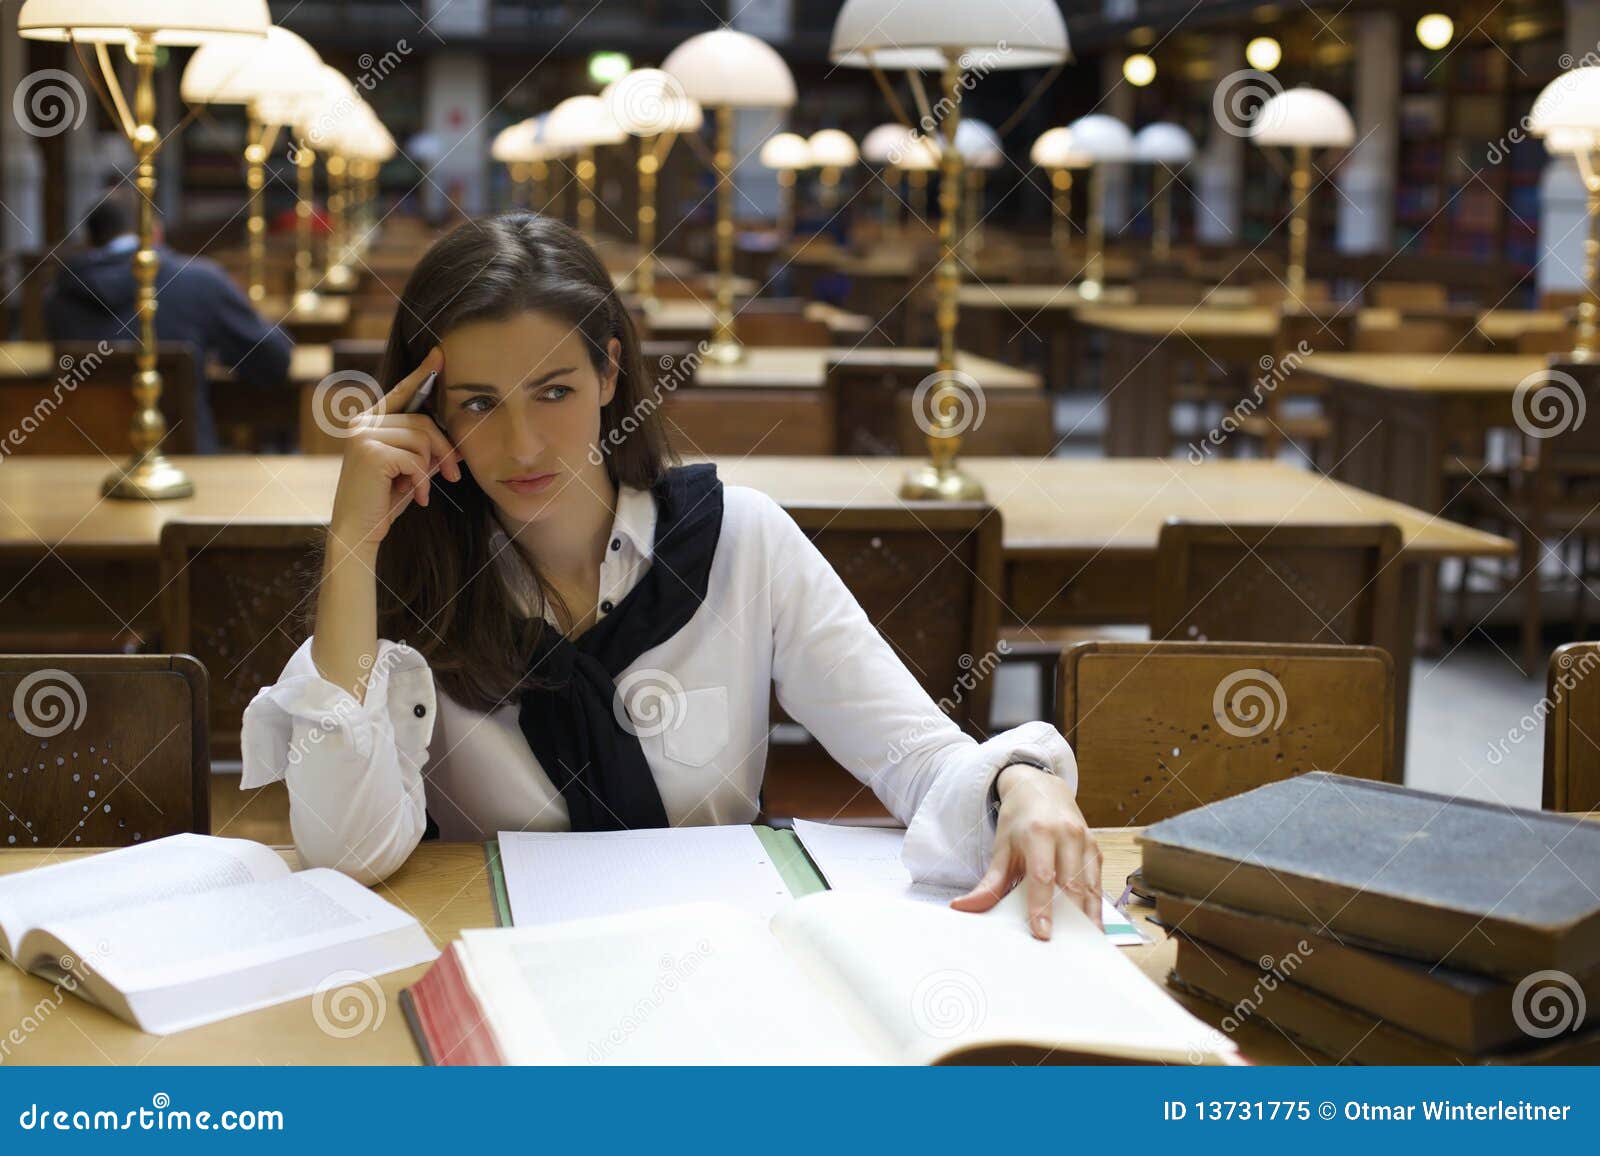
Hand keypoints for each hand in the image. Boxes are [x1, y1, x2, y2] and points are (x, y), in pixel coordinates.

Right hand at [327, 347, 461, 553]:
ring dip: (432, 469)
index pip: (401, 392)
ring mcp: (363, 435)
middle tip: (455, 474)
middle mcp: (362, 422)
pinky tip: (418, 497)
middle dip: (444, 449)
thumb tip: (453, 438)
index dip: (422, 374)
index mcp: (369, 421)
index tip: (440, 355)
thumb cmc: (384, 501)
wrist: (358, 532)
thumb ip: (423, 448)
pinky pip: (416, 460)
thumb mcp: (408, 469)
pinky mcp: (370, 453)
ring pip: (422, 440)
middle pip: (422, 422)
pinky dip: (423, 481)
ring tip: (424, 490)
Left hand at [950, 764, 1102, 940]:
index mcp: (1039, 832)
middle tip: (1064, 946)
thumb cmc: (1019, 820)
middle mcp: (1067, 835)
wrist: (1041, 788)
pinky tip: (1092, 927)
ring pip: (1091, 886)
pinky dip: (1096, 906)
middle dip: (1069, 917)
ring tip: (1085, 943)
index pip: (1042, 876)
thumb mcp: (1001, 847)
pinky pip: (1099, 883)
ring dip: (1089, 917)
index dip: (1042, 906)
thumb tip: (964, 907)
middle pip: (1071, 884)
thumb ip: (989, 882)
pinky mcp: (1096, 850)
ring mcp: (1086, 841)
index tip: (1042, 933)